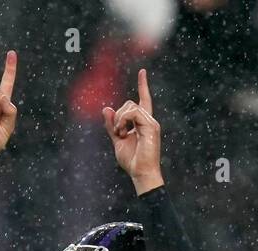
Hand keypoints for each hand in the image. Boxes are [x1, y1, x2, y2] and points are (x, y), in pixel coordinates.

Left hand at [103, 69, 162, 194]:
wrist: (140, 172)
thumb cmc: (131, 160)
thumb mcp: (117, 140)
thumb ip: (111, 125)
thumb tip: (106, 108)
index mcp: (142, 122)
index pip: (144, 99)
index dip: (143, 85)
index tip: (143, 71)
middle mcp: (148, 120)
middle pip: (130, 103)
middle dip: (118, 116)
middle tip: (117, 132)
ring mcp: (151, 122)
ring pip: (130, 106)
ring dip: (119, 119)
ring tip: (120, 134)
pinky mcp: (151, 126)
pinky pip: (133, 113)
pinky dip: (123, 120)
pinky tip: (123, 132)